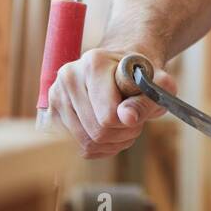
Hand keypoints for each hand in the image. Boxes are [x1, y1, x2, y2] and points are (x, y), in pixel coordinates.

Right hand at [47, 47, 177, 158]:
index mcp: (94, 63)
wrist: (121, 68)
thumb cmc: (141, 77)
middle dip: (123, 134)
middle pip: (97, 132)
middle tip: (134, 121)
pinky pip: (80, 147)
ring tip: (123, 125)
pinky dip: (101, 147)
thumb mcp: (158, 84)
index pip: (108, 116)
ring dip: (113, 142)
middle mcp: (69, 76)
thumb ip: (147, 100)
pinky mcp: (52, 112)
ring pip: (87, 143)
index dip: (130, 124)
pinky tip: (111, 131)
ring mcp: (56, 94)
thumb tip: (128, 118)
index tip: (139, 114)